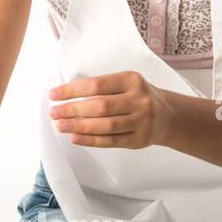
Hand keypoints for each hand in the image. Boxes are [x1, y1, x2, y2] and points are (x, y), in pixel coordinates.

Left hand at [48, 71, 170, 148]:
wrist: (168, 116)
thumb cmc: (137, 97)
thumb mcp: (125, 83)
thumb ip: (101, 88)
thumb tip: (66, 97)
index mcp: (132, 80)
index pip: (97, 85)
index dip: (72, 90)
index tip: (54, 95)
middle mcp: (139, 100)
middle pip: (100, 106)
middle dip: (73, 110)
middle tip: (54, 113)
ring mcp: (142, 121)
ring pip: (105, 125)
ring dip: (79, 126)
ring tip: (60, 125)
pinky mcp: (139, 140)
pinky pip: (111, 141)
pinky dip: (90, 140)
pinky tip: (75, 137)